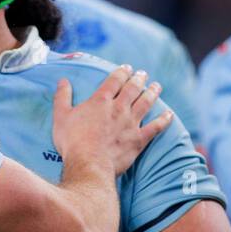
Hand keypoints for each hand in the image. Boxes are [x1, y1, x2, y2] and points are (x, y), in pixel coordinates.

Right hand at [52, 65, 172, 177]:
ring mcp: (131, 123)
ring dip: (152, 93)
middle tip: (143, 74)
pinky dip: (164, 120)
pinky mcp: (138, 139)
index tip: (127, 67)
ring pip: (146, 103)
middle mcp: (119, 108)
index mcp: (101, 101)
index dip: (122, 72)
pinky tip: (169, 115)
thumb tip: (63, 81)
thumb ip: (62, 97)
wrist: (89, 164)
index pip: (115, 80)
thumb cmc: (72, 141)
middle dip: (139, 79)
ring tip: (157, 86)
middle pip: (133, 88)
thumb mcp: (61, 117)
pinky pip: (156, 127)